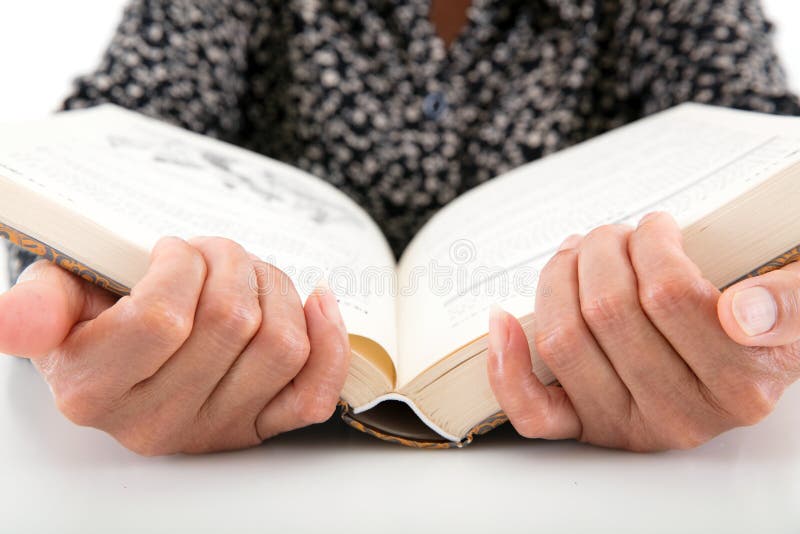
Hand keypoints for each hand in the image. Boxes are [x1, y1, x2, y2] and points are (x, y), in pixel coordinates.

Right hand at [0, 237, 349, 454]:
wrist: (133, 359)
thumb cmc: (100, 318)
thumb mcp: (59, 301)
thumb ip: (37, 306)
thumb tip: (12, 324)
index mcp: (97, 391)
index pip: (163, 319)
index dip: (181, 265)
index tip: (172, 251)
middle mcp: (158, 422)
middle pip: (232, 323)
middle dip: (230, 263)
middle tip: (214, 253)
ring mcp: (216, 430)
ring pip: (280, 345)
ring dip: (275, 287)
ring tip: (247, 274)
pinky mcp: (261, 428)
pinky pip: (314, 394)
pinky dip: (328, 340)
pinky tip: (316, 302)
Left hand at [487, 212, 799, 450]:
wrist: (738, 365)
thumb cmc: (755, 324)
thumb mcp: (797, 303)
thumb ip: (790, 302)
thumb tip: (741, 313)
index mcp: (740, 386)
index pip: (670, 296)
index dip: (652, 244)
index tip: (657, 225)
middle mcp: (682, 417)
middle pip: (608, 311)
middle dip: (601, 250)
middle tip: (613, 234)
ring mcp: (628, 427)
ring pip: (564, 339)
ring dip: (558, 278)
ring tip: (578, 253)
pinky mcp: (587, 430)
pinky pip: (533, 412)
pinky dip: (507, 366)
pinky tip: (502, 319)